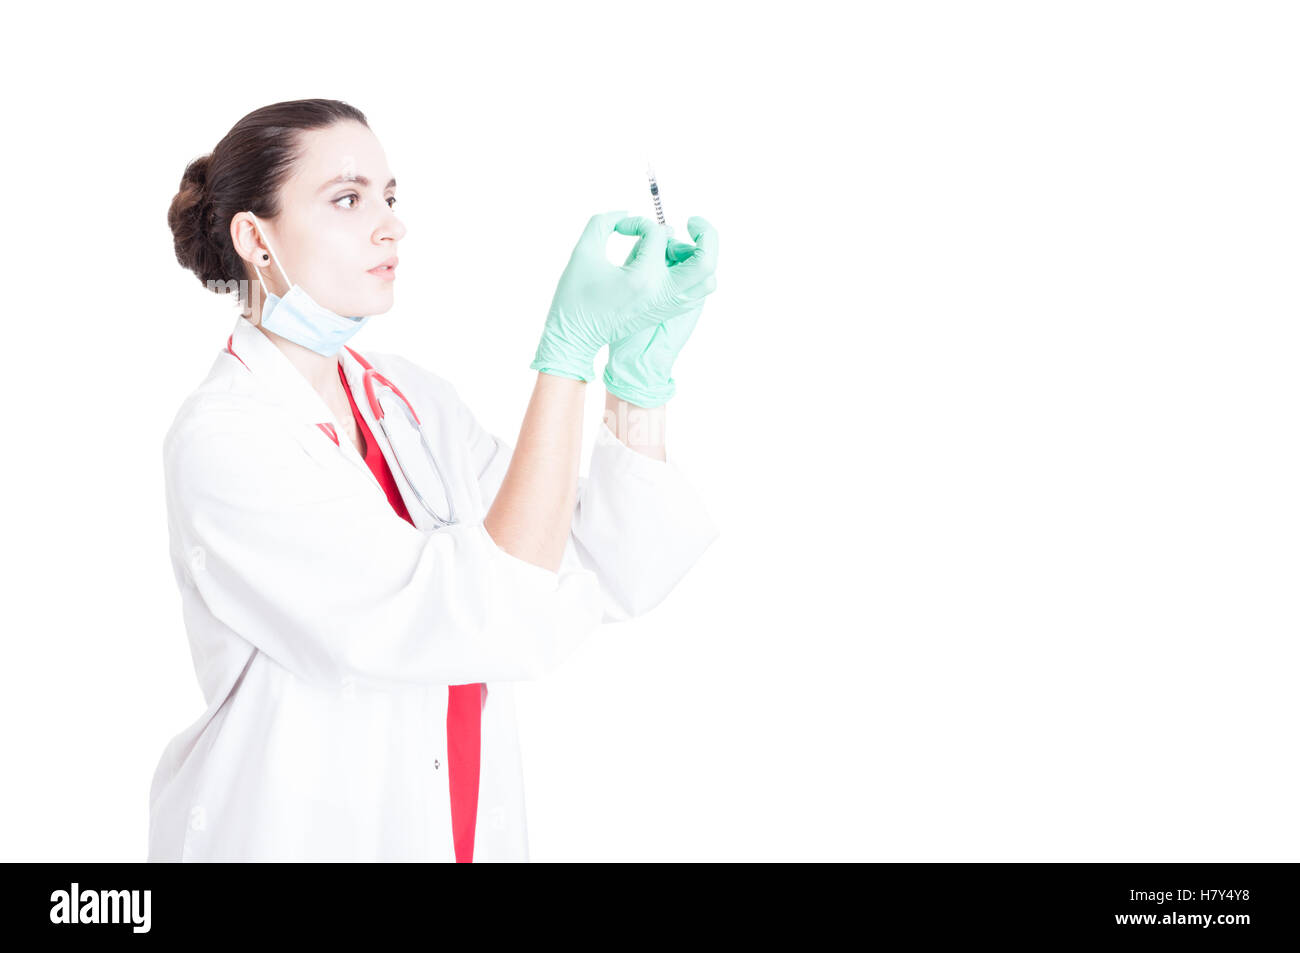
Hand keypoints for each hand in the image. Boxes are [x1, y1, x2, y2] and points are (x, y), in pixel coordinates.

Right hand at [530, 210, 717, 381]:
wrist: (574, 339)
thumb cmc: (574, 297)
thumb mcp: (583, 252)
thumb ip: (603, 223)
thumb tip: (627, 214)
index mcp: (643, 278)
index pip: (657, 234)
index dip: (637, 222)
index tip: (619, 229)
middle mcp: (663, 293)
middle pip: (705, 260)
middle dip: (705, 234)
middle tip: (692, 222)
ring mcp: (668, 306)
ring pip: (707, 279)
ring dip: (699, 257)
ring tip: (680, 247)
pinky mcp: (667, 314)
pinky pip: (697, 292)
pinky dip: (694, 275)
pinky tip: (673, 265)